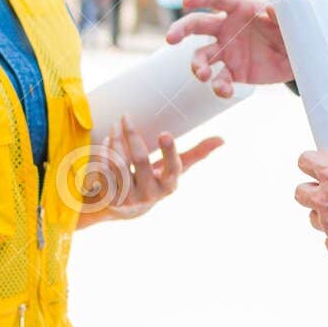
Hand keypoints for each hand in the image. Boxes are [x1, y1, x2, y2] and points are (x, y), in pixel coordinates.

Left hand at [78, 115, 223, 227]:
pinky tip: (107, 140)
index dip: (170, 152)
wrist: (121, 209)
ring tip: (116, 125)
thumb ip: (196, 154)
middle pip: (141, 160)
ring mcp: (128, 199)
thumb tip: (222, 139)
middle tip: (127, 116)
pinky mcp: (109, 199)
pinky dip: (105, 152)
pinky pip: (105, 170)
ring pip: (120, 162)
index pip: (173, 168)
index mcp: (168, 186)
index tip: (165, 133)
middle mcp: (150, 194)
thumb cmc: (152, 181)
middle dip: (132, 135)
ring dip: (116, 140)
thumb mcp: (173, 171)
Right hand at [165, 0, 292, 97]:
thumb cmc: (290, 30)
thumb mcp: (289, 20)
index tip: (186, 0)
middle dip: (180, 30)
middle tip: (170, 39)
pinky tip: (222, 90)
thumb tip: (269, 10)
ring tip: (202, 74)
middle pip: (197, 25)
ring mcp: (227, 51)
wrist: (298, 57)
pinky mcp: (233, 72)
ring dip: (197, 65)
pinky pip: (219, 80)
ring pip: (202, 56)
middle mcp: (226, 28)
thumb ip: (279, 14)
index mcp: (239, 8)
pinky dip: (218, 86)